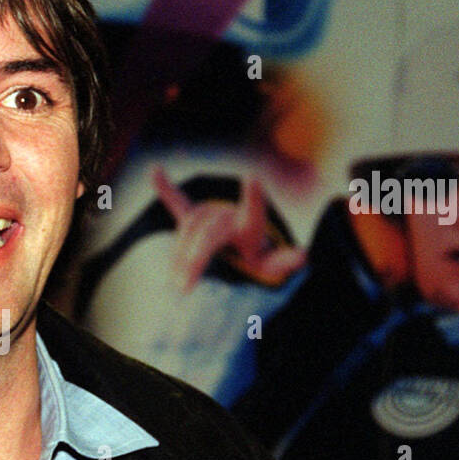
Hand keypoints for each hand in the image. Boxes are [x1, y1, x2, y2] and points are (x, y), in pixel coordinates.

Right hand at [153, 166, 306, 291]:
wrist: (240, 243)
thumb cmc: (256, 256)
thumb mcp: (270, 265)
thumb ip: (283, 262)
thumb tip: (304, 255)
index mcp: (250, 223)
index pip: (253, 211)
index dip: (253, 197)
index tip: (252, 178)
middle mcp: (227, 213)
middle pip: (207, 233)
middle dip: (195, 259)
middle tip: (184, 287)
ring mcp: (208, 214)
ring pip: (188, 231)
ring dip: (179, 258)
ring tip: (177, 286)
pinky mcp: (191, 216)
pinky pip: (177, 202)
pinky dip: (165, 190)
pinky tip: (154, 172)